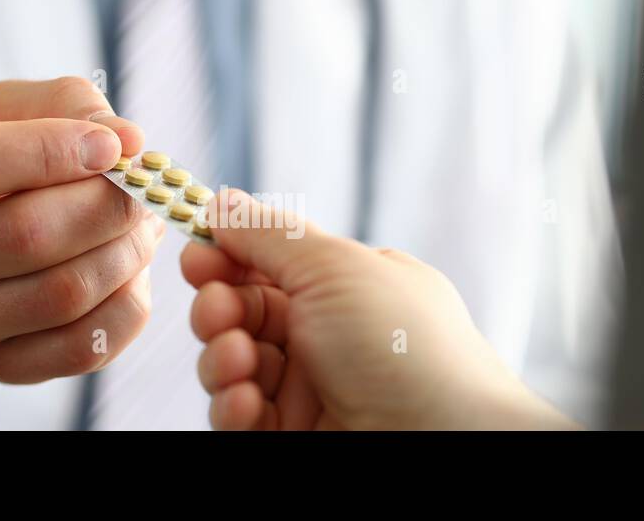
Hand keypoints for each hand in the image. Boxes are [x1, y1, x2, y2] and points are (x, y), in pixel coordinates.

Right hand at [0, 78, 163, 400]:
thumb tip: (127, 139)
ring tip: (139, 225)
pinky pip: (86, 345)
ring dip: (126, 252)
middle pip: (27, 235)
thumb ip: (67, 106)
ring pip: (64, 292)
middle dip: (106, 205)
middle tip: (141, 189)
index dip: (49, 151)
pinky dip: (128, 301)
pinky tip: (129, 272)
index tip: (111, 147)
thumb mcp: (8, 114)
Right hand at [180, 190, 577, 429]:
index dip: (227, 258)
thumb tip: (221, 203)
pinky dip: (232, 405)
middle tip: (221, 312)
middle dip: (219, 309)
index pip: (267, 264)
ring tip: (240, 362)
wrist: (446, 440)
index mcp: (346, 287)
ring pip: (232, 365)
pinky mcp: (292, 433)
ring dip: (222, 359)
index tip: (198, 255)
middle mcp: (327, 336)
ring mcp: (310, 389)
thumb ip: (269, 235)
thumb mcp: (335, 268)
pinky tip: (246, 400)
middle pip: (241, 313)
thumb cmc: (408, 350)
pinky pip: (239, 415)